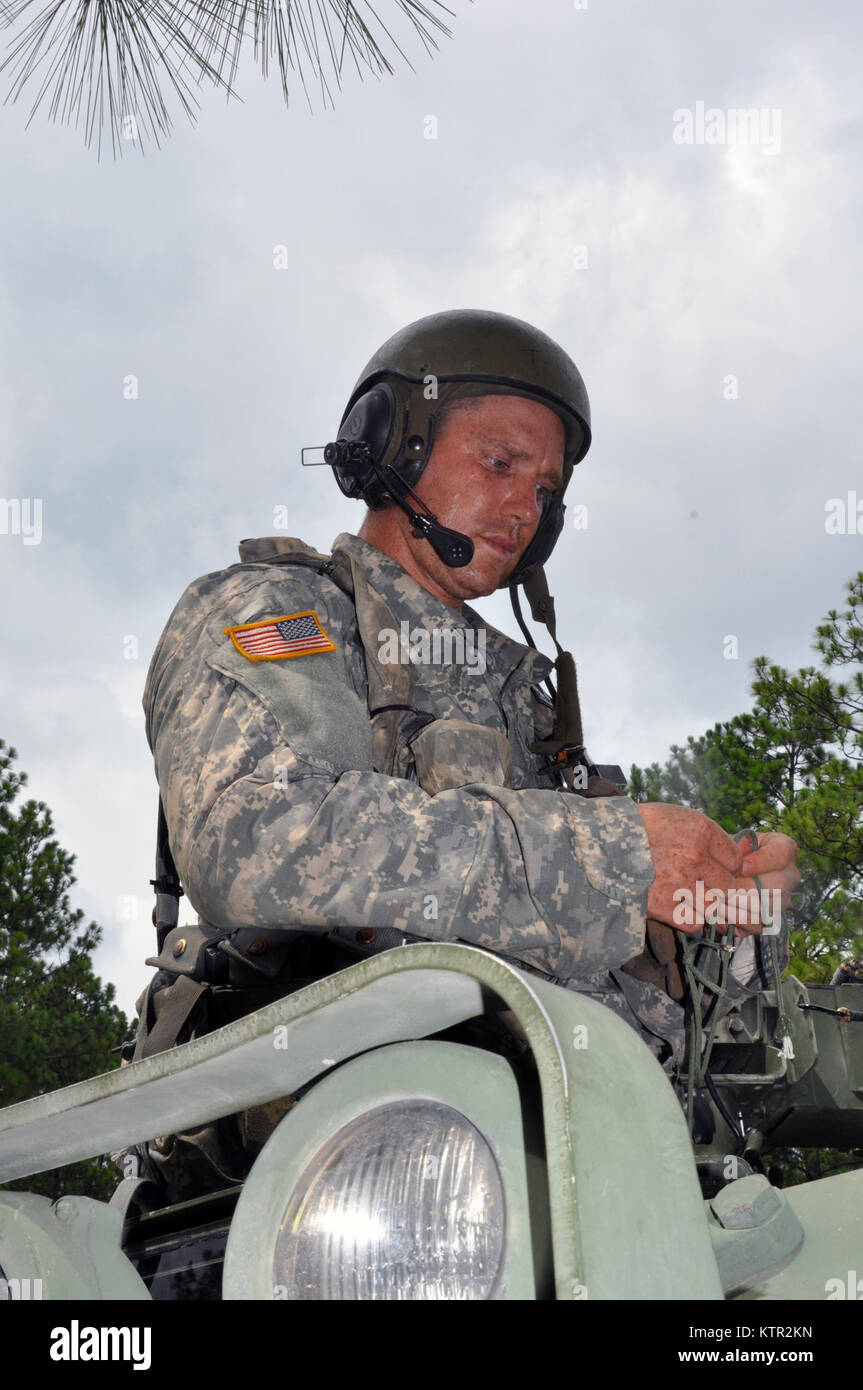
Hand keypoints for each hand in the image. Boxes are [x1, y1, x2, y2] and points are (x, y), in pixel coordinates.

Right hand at [635, 804, 800, 937]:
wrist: (600, 847)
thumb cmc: (639, 829)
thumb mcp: (677, 818)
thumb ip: (709, 836)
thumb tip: (734, 856)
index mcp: (702, 832)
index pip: (738, 860)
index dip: (734, 870)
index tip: (726, 873)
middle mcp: (698, 858)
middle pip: (737, 888)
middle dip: (735, 897)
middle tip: (729, 900)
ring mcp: (685, 885)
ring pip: (721, 909)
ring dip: (717, 913)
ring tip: (705, 908)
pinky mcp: (670, 908)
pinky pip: (695, 922)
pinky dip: (692, 920)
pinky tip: (679, 909)